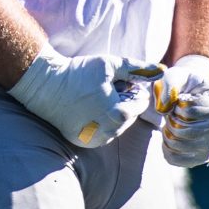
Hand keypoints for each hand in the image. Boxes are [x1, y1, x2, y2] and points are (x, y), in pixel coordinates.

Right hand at [10, 48, 163, 148]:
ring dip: (111, 113)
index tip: (115, 81)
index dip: (130, 88)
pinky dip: (99, 123)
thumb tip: (162, 71)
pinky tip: (86, 110)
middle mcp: (108, 132)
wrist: (45, 85)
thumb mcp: (111, 65)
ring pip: (116, 126)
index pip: (140, 103)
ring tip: (94, 98)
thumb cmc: (79, 73)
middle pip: (128, 116)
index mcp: (119, 115)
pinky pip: (101, 134)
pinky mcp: (82, 142)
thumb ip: (138, 69)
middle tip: (103, 88)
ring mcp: (95, 140)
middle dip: (122, 102)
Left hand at [155, 52, 208, 167]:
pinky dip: (166, 149)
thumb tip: (163, 108)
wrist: (194, 97)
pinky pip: (177, 159)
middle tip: (172, 114)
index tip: (179, 101)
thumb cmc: (186, 85)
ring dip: (168, 133)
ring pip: (180, 145)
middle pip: (184, 131)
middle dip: (171, 121)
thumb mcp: (178, 76)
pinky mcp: (203, 157)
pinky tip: (169, 137)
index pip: (188, 111)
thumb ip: (169, 84)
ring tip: (170, 123)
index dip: (176, 106)